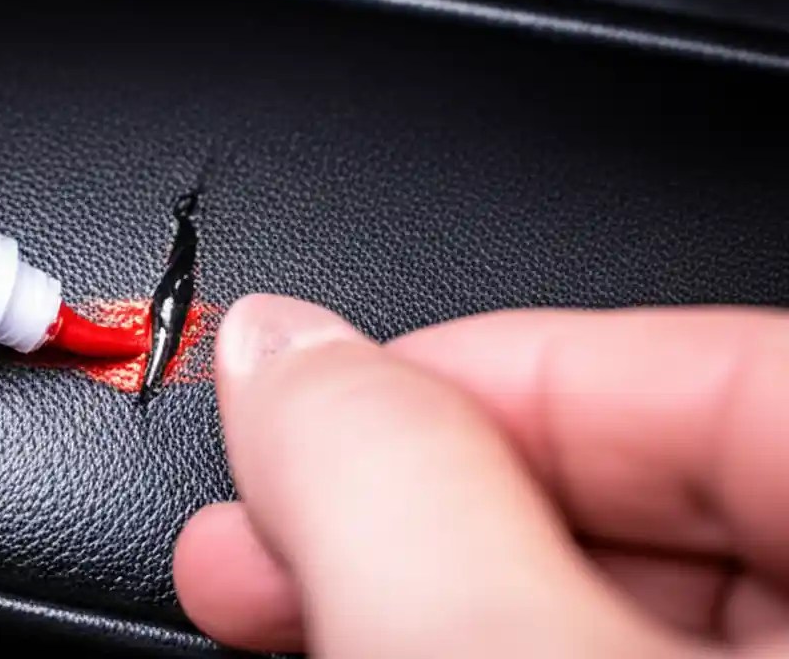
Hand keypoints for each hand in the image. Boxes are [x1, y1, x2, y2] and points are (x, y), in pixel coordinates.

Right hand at [173, 295, 788, 657]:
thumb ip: (391, 479)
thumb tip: (278, 350)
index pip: (708, 369)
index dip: (489, 372)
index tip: (326, 405)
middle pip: (661, 482)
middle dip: (426, 491)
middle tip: (271, 526)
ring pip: (620, 592)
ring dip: (423, 580)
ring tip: (274, 602)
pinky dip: (476, 650)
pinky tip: (366, 649)